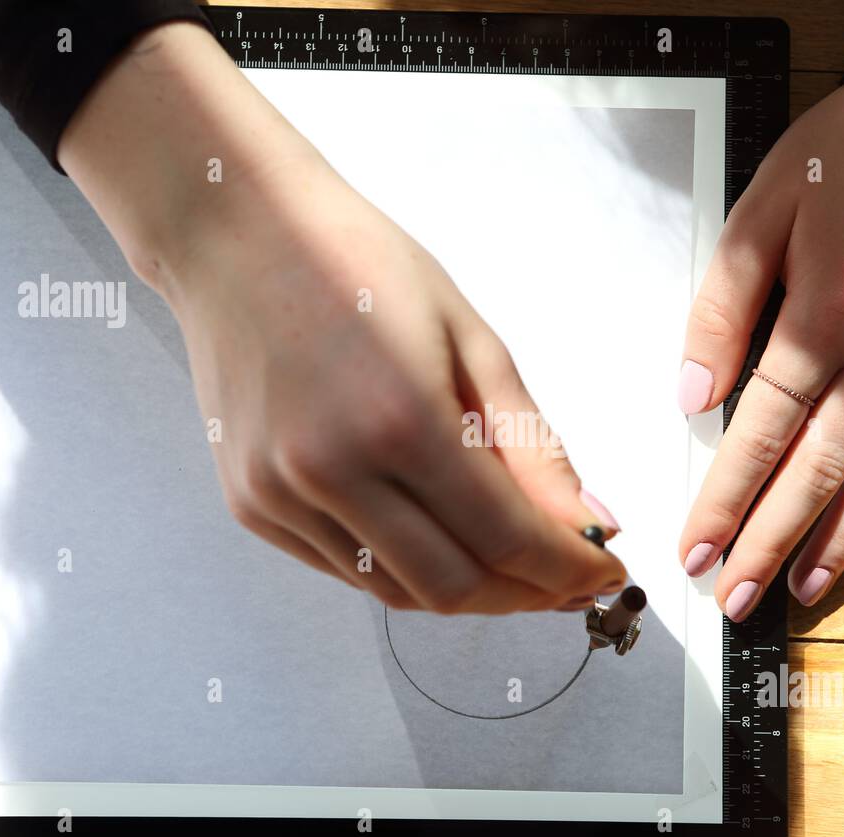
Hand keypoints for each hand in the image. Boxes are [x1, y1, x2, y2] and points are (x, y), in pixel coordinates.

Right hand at [60, 22, 626, 613]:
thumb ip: (533, 446)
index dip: (568, 569)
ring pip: (398, 592)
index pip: (507, 538)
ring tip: (512, 561)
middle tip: (568, 578)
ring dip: (468, 590)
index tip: (607, 569)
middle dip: (526, 595)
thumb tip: (593, 525)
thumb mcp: (471, 339)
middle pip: (453, 587)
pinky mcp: (251, 505)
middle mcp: (331, 472)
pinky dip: (405, 569)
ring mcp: (281, 495)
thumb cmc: (361, 265)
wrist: (236, 233)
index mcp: (401, 421)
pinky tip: (438, 536)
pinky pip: (346, 569)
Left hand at [677, 85, 843, 619]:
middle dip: (768, 541)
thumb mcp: (762, 211)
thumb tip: (691, 397)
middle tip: (735, 598)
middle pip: (817, 471)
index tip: (695, 551)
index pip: (758, 435)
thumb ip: (722, 309)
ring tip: (804, 587)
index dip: (723, 502)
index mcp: (820, 321)